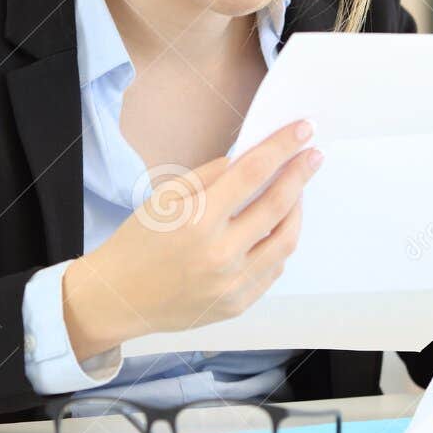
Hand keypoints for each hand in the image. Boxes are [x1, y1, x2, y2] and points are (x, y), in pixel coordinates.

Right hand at [62, 119, 322, 358]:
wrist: (120, 298)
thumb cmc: (138, 243)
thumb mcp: (164, 198)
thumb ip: (208, 176)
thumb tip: (247, 159)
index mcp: (198, 221)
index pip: (252, 173)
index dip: (282, 147)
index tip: (302, 129)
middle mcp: (220, 254)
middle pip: (278, 205)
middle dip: (300, 174)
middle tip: (313, 155)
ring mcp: (232, 283)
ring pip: (286, 240)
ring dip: (297, 210)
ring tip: (296, 191)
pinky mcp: (238, 303)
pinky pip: (273, 269)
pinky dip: (279, 243)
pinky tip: (275, 227)